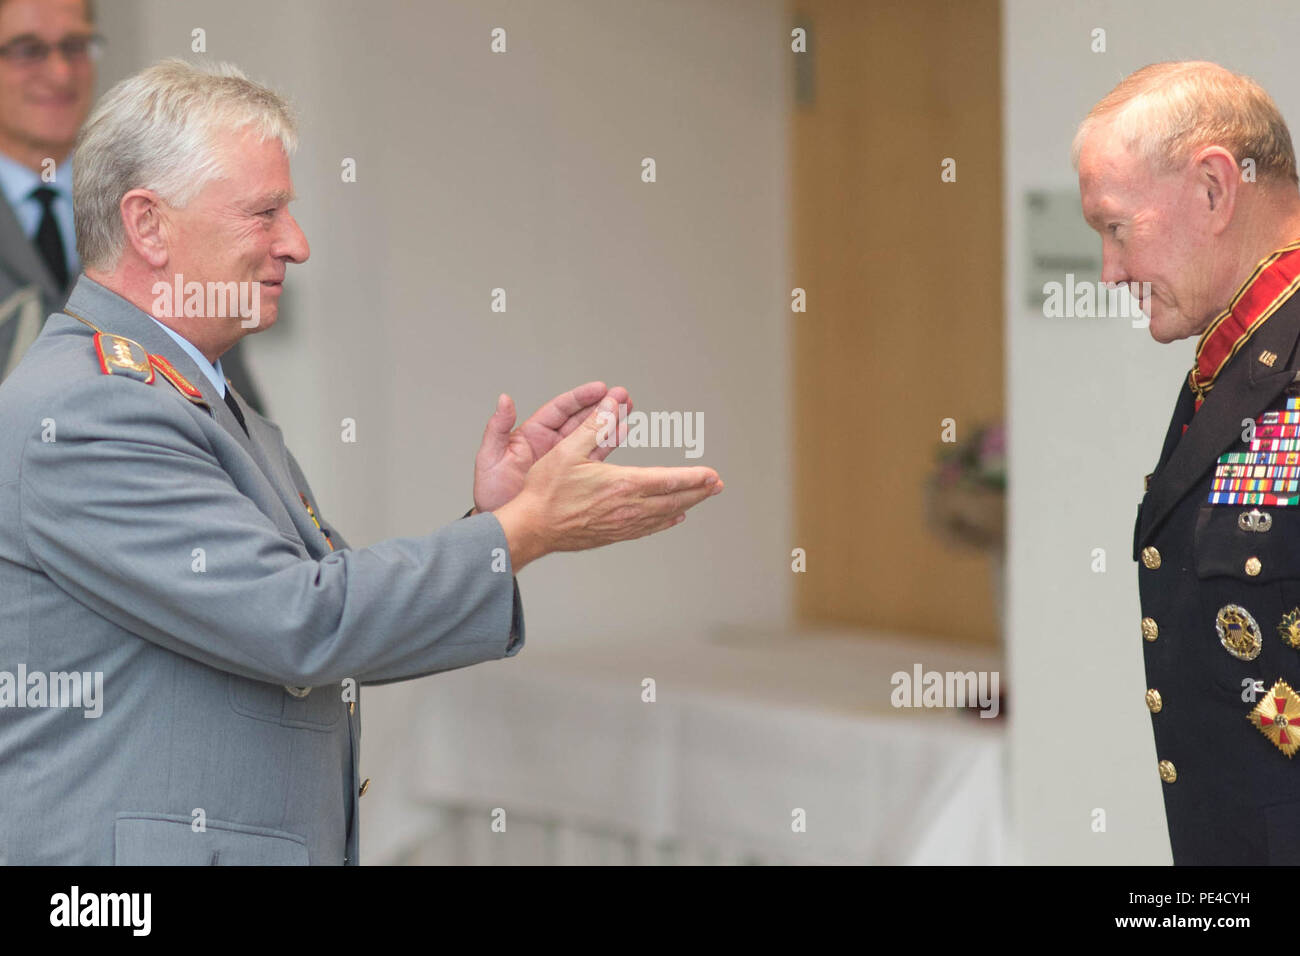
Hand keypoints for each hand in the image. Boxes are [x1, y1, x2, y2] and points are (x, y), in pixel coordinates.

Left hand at [473, 381, 631, 513]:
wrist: (503, 527)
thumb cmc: (491, 492)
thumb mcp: (490, 458)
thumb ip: (498, 428)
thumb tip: (504, 399)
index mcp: (532, 434)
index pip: (560, 409)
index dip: (580, 398)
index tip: (599, 389)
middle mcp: (550, 443)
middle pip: (580, 418)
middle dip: (601, 405)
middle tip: (622, 395)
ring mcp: (564, 460)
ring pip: (590, 435)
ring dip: (609, 421)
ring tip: (628, 408)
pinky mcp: (573, 476)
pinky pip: (593, 457)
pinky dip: (608, 445)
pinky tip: (622, 433)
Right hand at [494, 396, 722, 570]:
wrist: (531, 528)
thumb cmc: (546, 490)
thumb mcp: (567, 450)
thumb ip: (594, 427)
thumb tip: (612, 404)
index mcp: (622, 484)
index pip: (669, 480)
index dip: (694, 478)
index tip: (712, 474)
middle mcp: (628, 507)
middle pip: (674, 499)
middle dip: (698, 491)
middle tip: (717, 486)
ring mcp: (622, 524)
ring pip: (664, 515)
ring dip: (686, 504)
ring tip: (702, 498)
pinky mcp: (612, 534)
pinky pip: (647, 528)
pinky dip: (665, 521)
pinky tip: (673, 518)